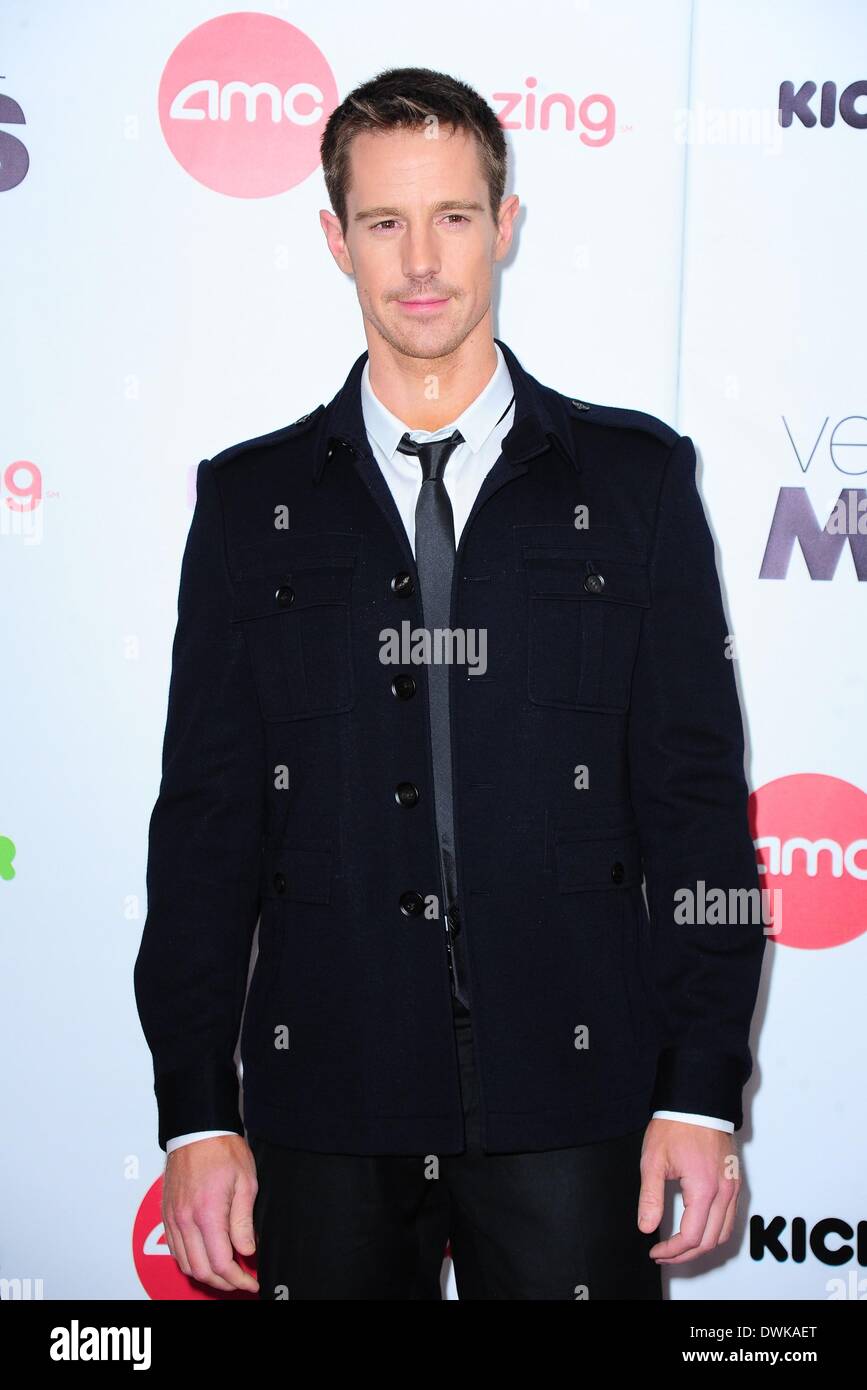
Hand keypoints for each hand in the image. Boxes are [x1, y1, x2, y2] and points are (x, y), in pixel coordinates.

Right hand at [162, 1134, 258, 1292]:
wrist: (197, 1130)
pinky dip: (191, 1261)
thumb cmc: (223, 1150)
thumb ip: (244, 1221)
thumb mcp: (246, 1183)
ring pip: (186, 1264)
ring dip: (207, 1275)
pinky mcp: (167, 1215)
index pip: (221, 1264)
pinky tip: (207, 1256)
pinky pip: (175, 1250)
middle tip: (242, 1280)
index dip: (238, 1280)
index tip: (252, 1282)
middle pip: (201, 1271)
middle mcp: (185, 1220)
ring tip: (227, 1272)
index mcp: (207, 1213)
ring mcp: (173, 1218)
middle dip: (224, 1283)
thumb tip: (247, 1251)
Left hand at [637, 1118, 740, 1263]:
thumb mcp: (654, 1160)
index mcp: (704, 1188)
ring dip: (702, 1246)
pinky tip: (696, 1229)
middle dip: (685, 1254)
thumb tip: (647, 1227)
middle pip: (710, 1241)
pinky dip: (714, 1231)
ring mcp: (733, 1187)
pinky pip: (730, 1218)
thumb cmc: (676, 1126)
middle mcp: (725, 1191)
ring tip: (678, 1246)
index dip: (672, 1251)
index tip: (656, 1251)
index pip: (692, 1237)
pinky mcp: (735, 1182)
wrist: (697, 1102)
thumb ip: (650, 1197)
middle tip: (664, 1254)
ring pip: (724, 1233)